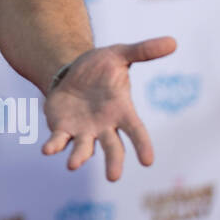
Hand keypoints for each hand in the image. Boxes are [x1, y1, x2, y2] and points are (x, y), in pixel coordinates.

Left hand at [42, 36, 175, 181]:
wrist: (71, 70)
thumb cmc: (101, 66)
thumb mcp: (120, 54)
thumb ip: (144, 51)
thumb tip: (173, 41)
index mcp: (122, 110)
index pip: (136, 131)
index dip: (142, 145)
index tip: (148, 161)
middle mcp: (105, 126)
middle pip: (112, 148)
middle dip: (113, 162)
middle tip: (113, 178)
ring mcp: (84, 130)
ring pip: (84, 149)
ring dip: (79, 157)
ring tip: (73, 165)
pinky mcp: (63, 129)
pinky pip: (59, 141)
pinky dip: (54, 146)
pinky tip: (46, 151)